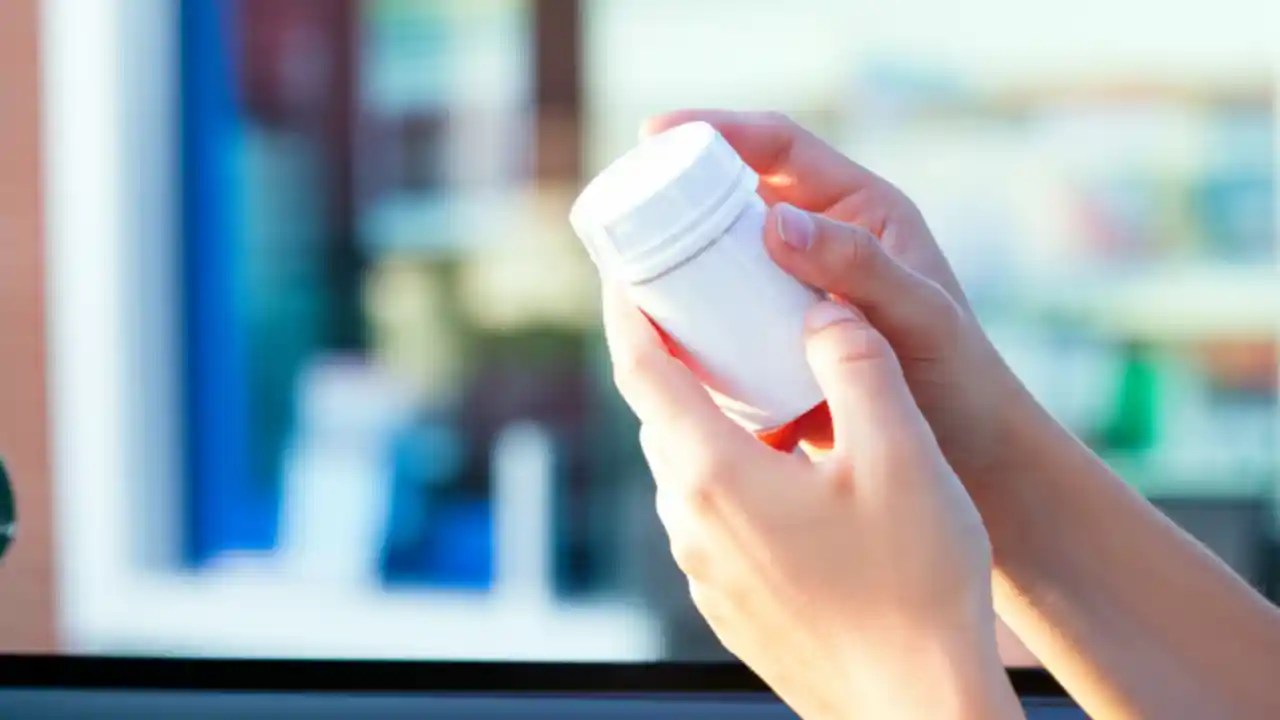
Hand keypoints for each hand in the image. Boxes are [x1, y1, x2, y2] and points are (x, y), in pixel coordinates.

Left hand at [603, 289, 1021, 719]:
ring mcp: (705, 570)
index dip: (627, 308)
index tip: (627, 267)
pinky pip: (712, 516)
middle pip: (659, 416)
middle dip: (673, 358)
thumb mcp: (900, 453)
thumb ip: (855, 363)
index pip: (639, 367)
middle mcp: (691, 522)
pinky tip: (790, 475)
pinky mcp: (729, 603)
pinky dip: (730, 474)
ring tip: (757, 388)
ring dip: (707, 421)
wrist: (916, 710)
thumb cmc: (913, 587)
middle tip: (706, 311)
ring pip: (687, 469)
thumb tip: (820, 313)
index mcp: (714, 474)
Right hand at [643, 111, 1033, 495]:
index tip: (657, 134)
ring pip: (721, 264)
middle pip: (734, 200)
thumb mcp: (919, 313)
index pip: (778, 146)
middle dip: (679, 199)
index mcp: (858, 209)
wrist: (969, 455)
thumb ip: (858, 266)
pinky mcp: (776, 344)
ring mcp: (792, 294)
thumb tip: (772, 220)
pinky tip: (660, 344)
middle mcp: (819, 242)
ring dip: (679, 268)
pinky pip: (722, 322)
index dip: (718, 130)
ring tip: (628, 278)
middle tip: (627, 210)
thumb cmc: (959, 374)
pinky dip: (692, 329)